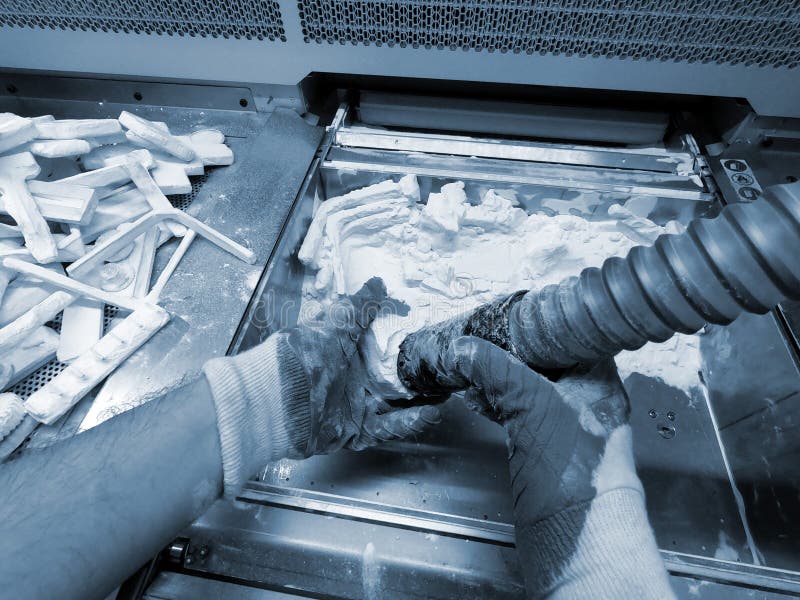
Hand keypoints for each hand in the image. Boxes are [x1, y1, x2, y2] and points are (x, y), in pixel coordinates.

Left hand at [205, 277, 440, 495]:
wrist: (277, 399)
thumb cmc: (303, 356)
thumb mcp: (335, 323)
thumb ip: (360, 306)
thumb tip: (379, 284)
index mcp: (347, 352)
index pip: (380, 344)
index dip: (402, 339)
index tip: (423, 335)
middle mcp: (352, 379)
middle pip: (392, 378)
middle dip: (417, 376)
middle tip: (442, 370)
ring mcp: (354, 406)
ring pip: (395, 405)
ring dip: (420, 400)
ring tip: (445, 393)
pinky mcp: (356, 430)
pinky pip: (387, 427)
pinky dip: (408, 422)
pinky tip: (429, 412)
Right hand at [443, 336, 653, 596]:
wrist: (575, 538)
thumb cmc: (579, 479)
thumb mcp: (532, 405)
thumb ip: (495, 369)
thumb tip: (461, 347)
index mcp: (598, 378)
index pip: (566, 331)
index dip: (534, 319)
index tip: (504, 312)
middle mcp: (584, 396)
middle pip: (539, 356)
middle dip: (505, 345)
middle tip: (477, 333)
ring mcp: (562, 421)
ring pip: (523, 381)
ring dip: (493, 371)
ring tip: (468, 357)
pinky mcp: (540, 443)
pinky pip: (513, 407)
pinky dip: (491, 396)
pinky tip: (473, 390)